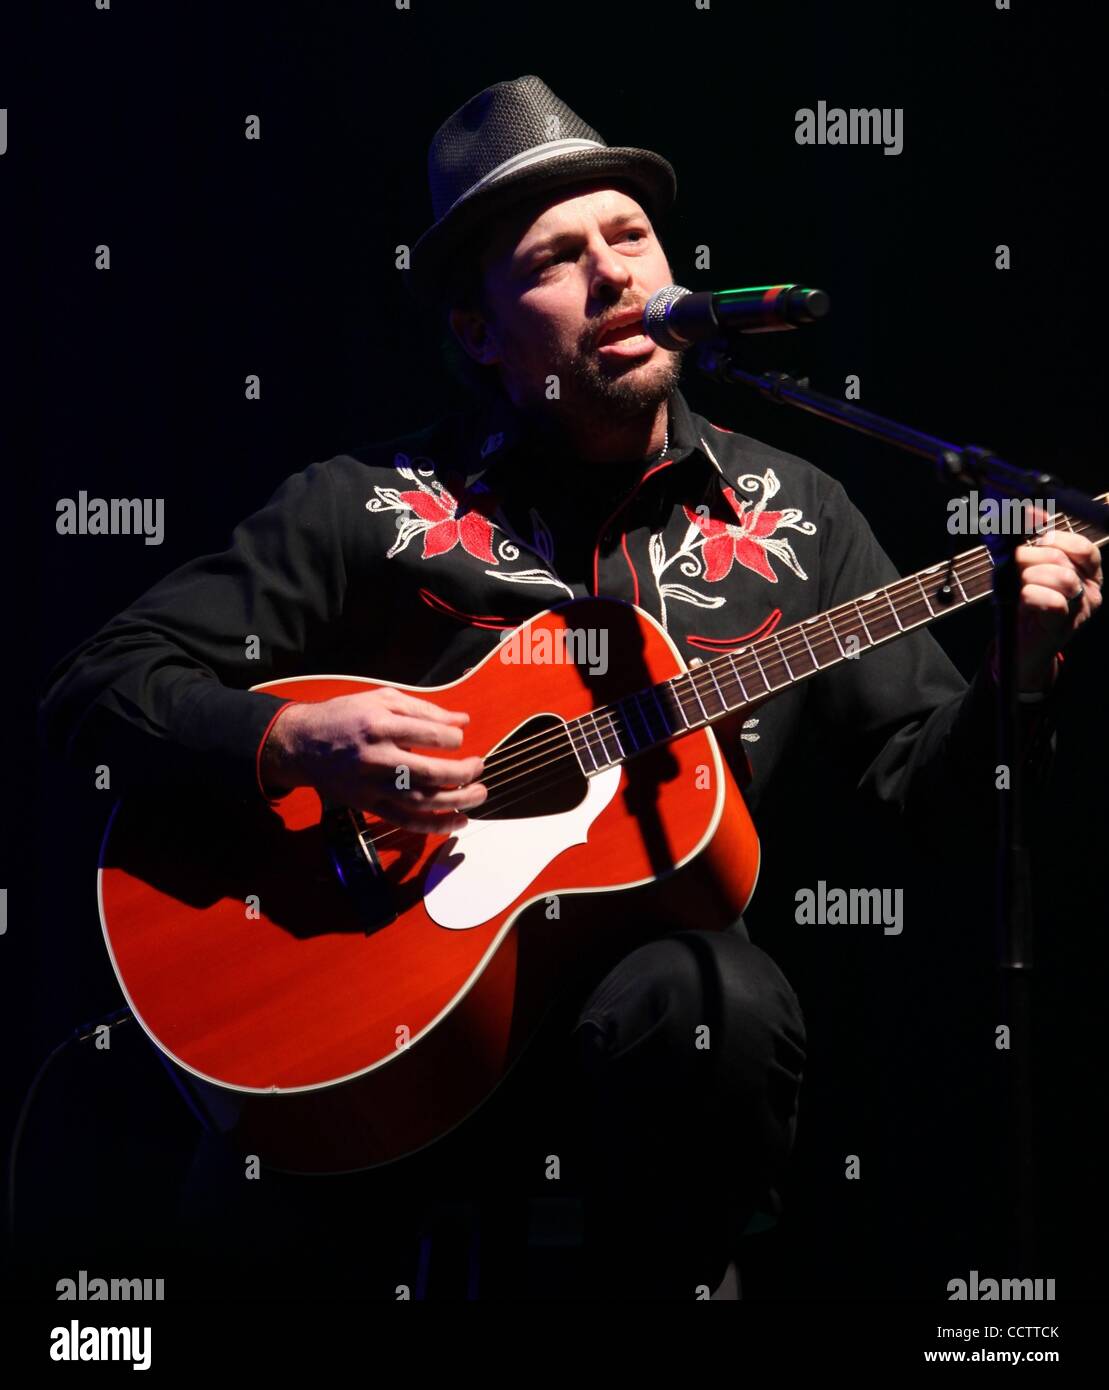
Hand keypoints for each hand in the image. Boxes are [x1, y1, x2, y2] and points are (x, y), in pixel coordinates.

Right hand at [260, 687, 485, 833]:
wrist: (302, 744)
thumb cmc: (345, 717)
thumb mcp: (381, 699)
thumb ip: (423, 710)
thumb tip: (461, 720)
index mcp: (380, 725)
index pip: (431, 735)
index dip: (454, 739)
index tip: (458, 739)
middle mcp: (377, 758)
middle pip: (430, 773)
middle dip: (464, 773)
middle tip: (480, 767)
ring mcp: (372, 786)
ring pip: (422, 800)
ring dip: (457, 801)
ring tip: (479, 794)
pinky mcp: (368, 805)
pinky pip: (406, 821)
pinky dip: (435, 825)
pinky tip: (458, 822)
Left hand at [1004, 522, 1102, 690]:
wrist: (1020, 646)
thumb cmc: (1025, 604)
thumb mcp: (1028, 568)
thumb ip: (1032, 542)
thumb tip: (1030, 512)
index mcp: (1088, 572)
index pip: (1083, 547)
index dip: (1057, 538)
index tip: (1037, 539)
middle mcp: (1090, 589)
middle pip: (1062, 559)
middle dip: (1030, 557)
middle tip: (1016, 568)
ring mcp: (1080, 609)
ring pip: (1061, 578)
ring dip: (1029, 576)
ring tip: (1020, 585)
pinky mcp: (1063, 626)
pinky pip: (1054, 601)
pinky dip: (1031, 595)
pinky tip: (1023, 598)